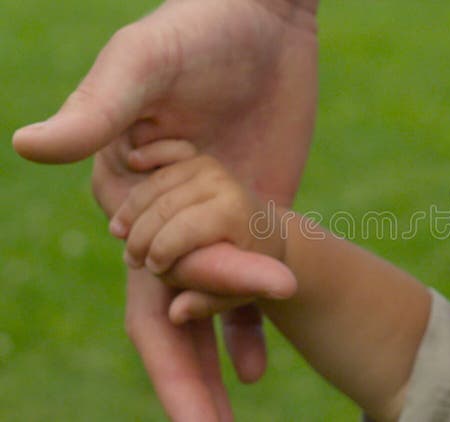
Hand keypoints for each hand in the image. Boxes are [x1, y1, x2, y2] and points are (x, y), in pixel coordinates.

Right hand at [12, 0, 317, 418]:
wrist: (264, 18)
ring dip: (211, 370)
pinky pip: (246, 283)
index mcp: (130, 194)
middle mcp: (165, 219)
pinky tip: (256, 373)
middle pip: (167, 316)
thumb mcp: (148, 63)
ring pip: (205, 311)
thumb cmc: (200, 28)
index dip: (173, 337)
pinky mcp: (252, 212)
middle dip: (184, 382)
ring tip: (228, 421)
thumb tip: (29, 146)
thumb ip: (103, 108)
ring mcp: (211, 220)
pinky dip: (248, 329)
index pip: (148, 283)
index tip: (198, 390)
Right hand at [115, 140, 292, 322]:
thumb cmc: (249, 268)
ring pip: (154, 185)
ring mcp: (210, 166)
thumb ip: (206, 303)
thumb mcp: (237, 293)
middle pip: (162, 208)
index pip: (181, 230)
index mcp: (234, 213)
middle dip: (141, 236)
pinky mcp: (199, 158)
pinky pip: (162, 154)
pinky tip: (132, 166)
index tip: (153, 269)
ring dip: (132, 211)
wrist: (268, 233)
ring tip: (122, 235)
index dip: (159, 251)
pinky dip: (145, 160)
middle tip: (132, 259)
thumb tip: (177, 313)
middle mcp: (222, 183)